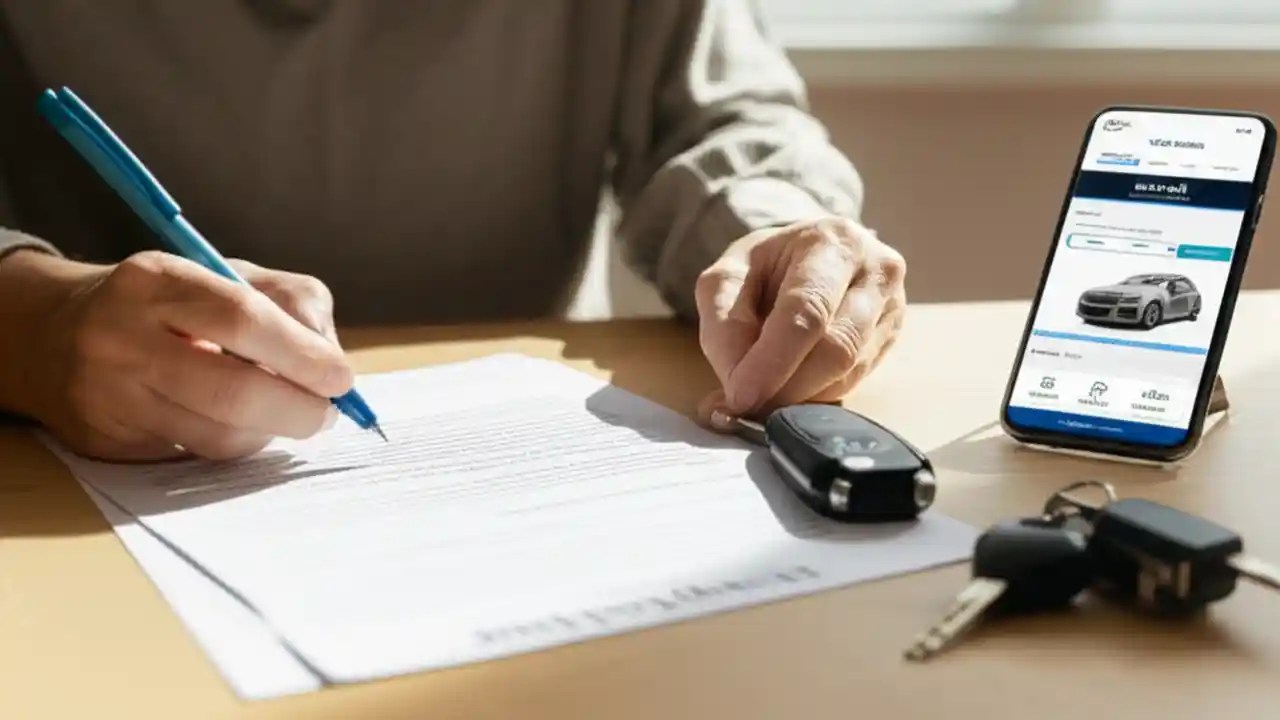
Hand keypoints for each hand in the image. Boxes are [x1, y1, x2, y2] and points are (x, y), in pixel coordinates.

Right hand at [22, 251, 352, 460]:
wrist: (55, 336)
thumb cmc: (170, 306)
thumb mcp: (228, 277)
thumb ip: (292, 302)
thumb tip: (332, 358)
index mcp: (155, 280)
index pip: (243, 318)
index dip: (302, 354)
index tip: (341, 377)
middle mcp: (120, 336)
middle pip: (231, 391)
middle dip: (297, 409)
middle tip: (326, 413)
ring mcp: (107, 394)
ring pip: (217, 435)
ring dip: (270, 431)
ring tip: (284, 413)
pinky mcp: (106, 441)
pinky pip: (193, 455)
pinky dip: (234, 444)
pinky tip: (237, 423)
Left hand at [694, 217, 905, 424]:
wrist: (808, 253)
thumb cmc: (767, 265)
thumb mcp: (728, 278)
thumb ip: (723, 327)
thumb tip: (738, 389)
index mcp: (831, 243)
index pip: (806, 311)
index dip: (772, 361)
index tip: (741, 397)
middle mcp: (876, 271)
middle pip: (836, 348)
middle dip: (786, 387)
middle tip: (747, 405)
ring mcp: (892, 306)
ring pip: (848, 372)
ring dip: (799, 395)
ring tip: (763, 393)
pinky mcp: (892, 336)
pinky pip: (855, 381)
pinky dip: (815, 394)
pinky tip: (791, 384)